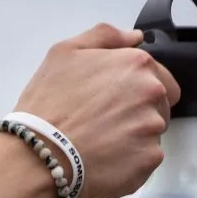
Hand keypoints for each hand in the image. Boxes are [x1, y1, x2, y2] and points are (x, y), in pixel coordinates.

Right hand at [13, 23, 180, 197]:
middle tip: (103, 121)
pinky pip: (146, 159)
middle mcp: (152, 94)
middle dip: (137, 111)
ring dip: (133, 137)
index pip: (158, 75)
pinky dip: (130, 160)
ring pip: (151, 133)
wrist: (38, 154)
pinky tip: (105, 158)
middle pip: (158, 105)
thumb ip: (105, 37)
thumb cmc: (48, 104)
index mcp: (136, 64)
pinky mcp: (149, 159)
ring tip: (100, 141)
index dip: (135, 87)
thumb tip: (135, 37)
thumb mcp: (65, 52)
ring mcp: (153, 128)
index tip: (112, 99)